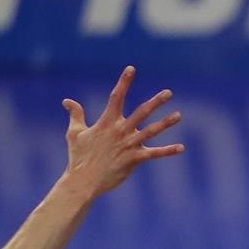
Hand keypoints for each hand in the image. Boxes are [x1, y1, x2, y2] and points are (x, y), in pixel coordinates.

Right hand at [58, 66, 182, 198]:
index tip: (131, 69)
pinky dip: (168, 151)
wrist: (83, 180)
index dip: (123, 82)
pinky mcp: (134, 159)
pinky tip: (181, 147)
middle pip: (141, 112)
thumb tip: (67, 100)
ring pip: (151, 130)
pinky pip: (154, 154)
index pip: (116, 97)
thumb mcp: (74, 133)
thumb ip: (75, 115)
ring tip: (178, 115)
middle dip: (155, 102)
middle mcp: (119, 130)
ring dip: (165, 123)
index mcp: (106, 122)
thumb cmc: (78, 157)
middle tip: (169, 92)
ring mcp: (128, 144)